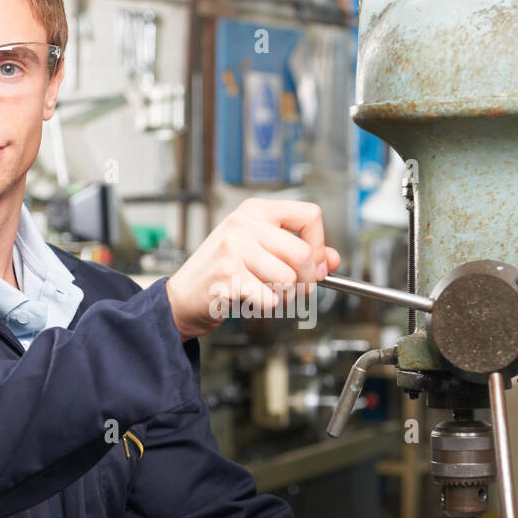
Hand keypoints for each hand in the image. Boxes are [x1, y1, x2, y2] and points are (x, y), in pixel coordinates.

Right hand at [165, 198, 340, 339]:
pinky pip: (270, 299)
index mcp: (255, 210)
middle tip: (294, 289)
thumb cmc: (223, 272)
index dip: (320, 244)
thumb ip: (300, 252)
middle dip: (306, 280)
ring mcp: (233, 248)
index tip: (316, 263)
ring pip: (289, 279)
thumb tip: (333, 259)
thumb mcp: (261, 252)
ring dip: (284, 296)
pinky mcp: (227, 276)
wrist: (183, 297)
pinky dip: (266, 307)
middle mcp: (243, 224)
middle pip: (304, 253)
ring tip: (265, 293)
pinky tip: (250, 300)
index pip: (310, 215)